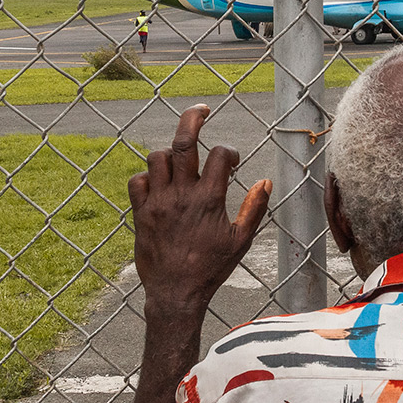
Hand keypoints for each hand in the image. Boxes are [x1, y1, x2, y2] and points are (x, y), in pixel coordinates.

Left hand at [127, 104, 271, 313]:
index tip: (231, 162)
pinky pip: (137, 181)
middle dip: (192, 118)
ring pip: (157, 158)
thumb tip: (266, 182)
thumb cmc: (211, 268)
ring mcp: (158, 203)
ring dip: (170, 155)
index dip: (228, 152)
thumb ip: (254, 209)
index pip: (218, 155)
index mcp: (208, 200)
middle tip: (201, 109)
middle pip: (183, 143)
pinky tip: (159, 185)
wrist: (175, 293)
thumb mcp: (240, 241)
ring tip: (180, 162)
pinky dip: (147, 177)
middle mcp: (181, 196)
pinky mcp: (140, 213)